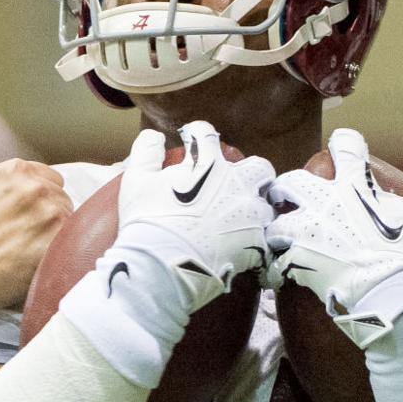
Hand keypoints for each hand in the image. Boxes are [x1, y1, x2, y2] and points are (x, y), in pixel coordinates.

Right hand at [0, 160, 71, 310]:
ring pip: (69, 216)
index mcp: (16, 170)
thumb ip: (4, 174)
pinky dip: (62, 244)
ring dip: (56, 228)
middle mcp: (35, 187)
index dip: (43, 195)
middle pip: (61, 196)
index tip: (34, 210)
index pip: (51, 177)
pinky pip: (73, 236)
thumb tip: (24, 178)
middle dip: (50, 211)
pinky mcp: (58, 236)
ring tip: (34, 243)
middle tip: (31, 230)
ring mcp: (49, 211)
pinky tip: (44, 252)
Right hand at [114, 121, 274, 311]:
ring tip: (239, 222)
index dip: (198, 135)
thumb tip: (154, 136)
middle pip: (259, 167)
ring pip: (266, 206)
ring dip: (255, 210)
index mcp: (208, 163)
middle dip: (249, 173)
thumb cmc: (147, 221)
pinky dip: (254, 243)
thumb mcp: (136, 181)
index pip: (207, 134)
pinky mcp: (256, 245)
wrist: (162, 267)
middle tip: (232, 186)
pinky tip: (241, 249)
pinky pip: (264, 240)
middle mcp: (237, 183)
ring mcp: (250, 215)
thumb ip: (146, 152)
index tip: (191, 142)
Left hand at [266, 128, 402, 345]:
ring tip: (284, 238)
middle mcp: (325, 202)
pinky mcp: (299, 262)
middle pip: (292, 180)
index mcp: (355, 184)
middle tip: (292, 197)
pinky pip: (278, 260)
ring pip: (276, 222)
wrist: (398, 295)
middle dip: (289, 187)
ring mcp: (309, 232)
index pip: (345, 145)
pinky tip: (287, 270)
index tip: (343, 148)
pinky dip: (280, 265)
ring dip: (279, 229)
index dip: (345, 143)